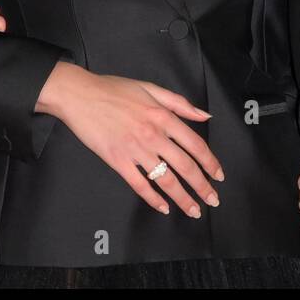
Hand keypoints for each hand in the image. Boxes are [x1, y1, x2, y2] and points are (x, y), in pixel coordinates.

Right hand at [0, 3, 223, 218]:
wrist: (80, 95)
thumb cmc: (114, 89)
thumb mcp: (151, 88)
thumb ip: (180, 103)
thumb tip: (205, 116)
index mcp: (163, 117)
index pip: (195, 145)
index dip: (210, 163)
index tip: (218, 176)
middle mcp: (153, 135)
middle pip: (185, 167)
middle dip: (202, 187)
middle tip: (213, 200)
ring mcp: (135, 150)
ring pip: (166, 180)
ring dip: (183, 198)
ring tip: (194, 210)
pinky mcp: (117, 161)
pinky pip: (140, 185)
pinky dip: (153, 199)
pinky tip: (163, 208)